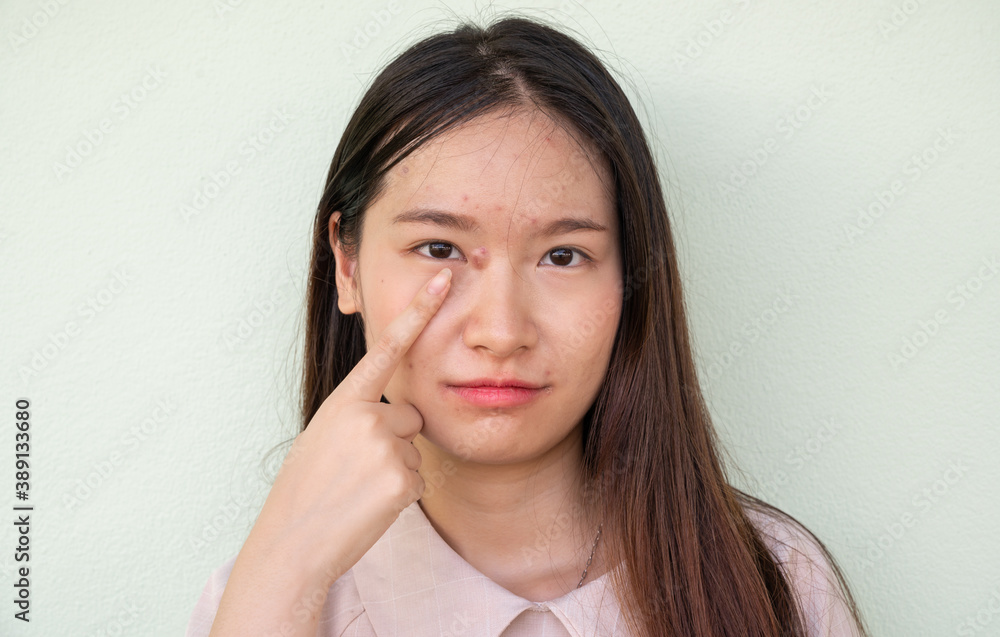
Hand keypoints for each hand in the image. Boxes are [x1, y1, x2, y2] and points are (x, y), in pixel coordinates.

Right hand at [249, 265, 452, 582]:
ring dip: (394, 470)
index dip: (419, 311)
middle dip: (393, 440)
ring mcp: (384, 448)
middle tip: (356, 469)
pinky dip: (399, 495)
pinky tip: (368, 506)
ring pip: (414, 450)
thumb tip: (400, 414)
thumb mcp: (323, 435)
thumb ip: (358, 414)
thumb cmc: (305, 489)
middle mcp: (366, 416)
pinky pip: (417, 480)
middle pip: (409, 417)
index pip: (387, 347)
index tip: (443, 279)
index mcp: (343, 401)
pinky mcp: (400, 480)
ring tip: (357, 489)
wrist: (293, 542)